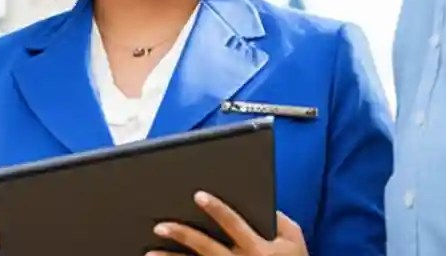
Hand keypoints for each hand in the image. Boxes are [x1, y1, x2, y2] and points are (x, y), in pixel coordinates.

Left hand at [146, 191, 307, 255]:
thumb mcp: (295, 239)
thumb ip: (279, 219)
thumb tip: (260, 201)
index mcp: (258, 248)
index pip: (234, 224)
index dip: (216, 209)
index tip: (198, 195)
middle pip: (206, 248)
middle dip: (183, 235)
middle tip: (160, 225)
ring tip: (150, 253)